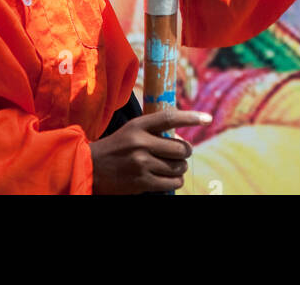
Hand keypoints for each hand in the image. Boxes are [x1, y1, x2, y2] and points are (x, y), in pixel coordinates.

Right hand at [90, 107, 208, 193]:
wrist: (92, 168)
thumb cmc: (116, 147)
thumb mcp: (131, 130)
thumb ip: (153, 130)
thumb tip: (181, 134)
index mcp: (138, 126)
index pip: (169, 118)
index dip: (191, 118)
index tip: (207, 119)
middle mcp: (141, 143)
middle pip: (180, 148)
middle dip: (186, 152)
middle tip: (182, 153)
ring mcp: (142, 164)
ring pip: (178, 167)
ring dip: (181, 168)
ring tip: (174, 166)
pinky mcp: (142, 182)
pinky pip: (172, 182)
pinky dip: (175, 181)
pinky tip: (169, 178)